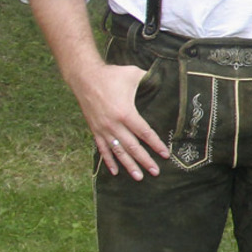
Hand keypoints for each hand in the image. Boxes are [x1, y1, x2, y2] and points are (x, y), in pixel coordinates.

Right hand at [76, 62, 167, 179]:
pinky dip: (109, 161)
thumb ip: (150, 80)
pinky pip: (102, 149)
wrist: (84, 77)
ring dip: (128, 165)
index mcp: (125, 112)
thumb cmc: (111, 75)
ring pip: (118, 151)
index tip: (165, 154)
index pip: (144, 133)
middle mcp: (113, 124)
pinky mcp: (94, 130)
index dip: (155, 144)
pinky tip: (115, 172)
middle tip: (156, 172)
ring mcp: (103, 129)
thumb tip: (167, 81)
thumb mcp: (133, 74)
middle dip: (145, 160)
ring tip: (139, 177)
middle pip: (132, 146)